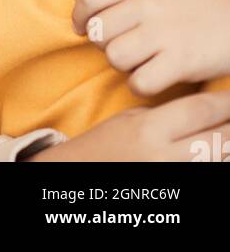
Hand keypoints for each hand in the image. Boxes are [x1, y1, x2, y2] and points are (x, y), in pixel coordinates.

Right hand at [25, 90, 229, 161]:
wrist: (80, 174)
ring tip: (228, 131)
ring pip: (216, 160)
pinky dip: (216, 161)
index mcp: (150, 129)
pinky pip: (205, 173)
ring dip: (227, 145)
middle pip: (217, 139)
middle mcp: (164, 156)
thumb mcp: (132, 120)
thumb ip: (165, 114)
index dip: (225, 102)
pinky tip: (218, 152)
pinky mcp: (174, 194)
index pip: (199, 110)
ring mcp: (171, 177)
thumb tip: (201, 108)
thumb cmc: (105, 144)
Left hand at [72, 0, 229, 93]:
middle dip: (104, 43)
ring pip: (114, 57)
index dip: (78, 15)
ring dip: (123, 65)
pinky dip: (141, 85)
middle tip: (123, 45)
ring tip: (140, 60)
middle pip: (97, 31)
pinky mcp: (181, 61)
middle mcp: (148, 4)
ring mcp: (164, 32)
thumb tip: (81, 7)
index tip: (82, 27)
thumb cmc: (196, 2)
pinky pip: (139, 82)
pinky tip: (153, 77)